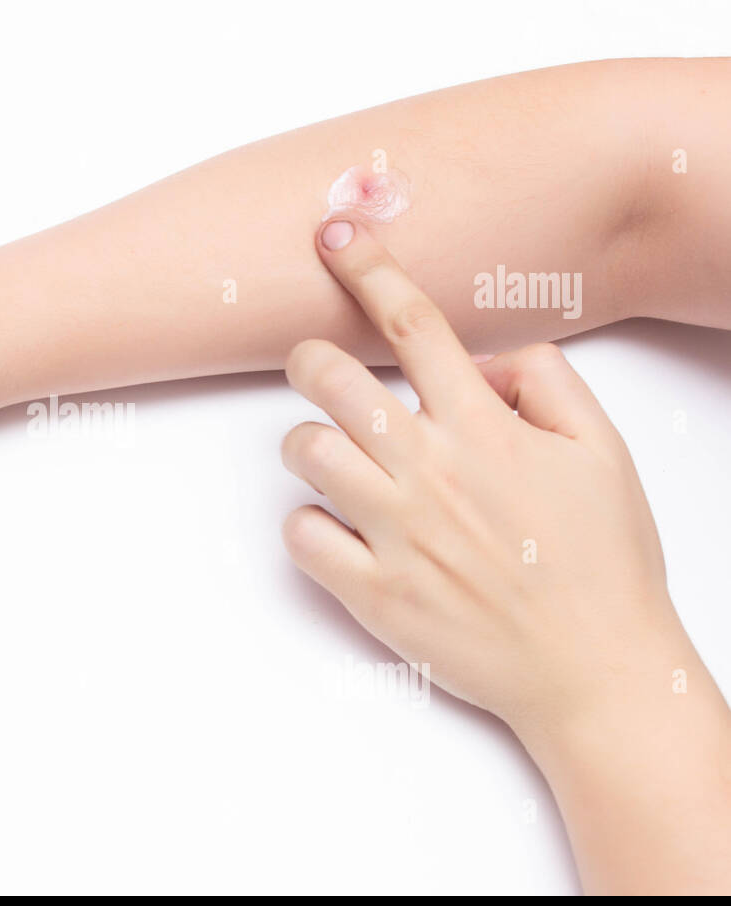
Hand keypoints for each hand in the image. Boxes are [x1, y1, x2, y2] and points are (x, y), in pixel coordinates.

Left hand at [282, 218, 730, 892]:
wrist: (596, 671)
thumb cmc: (604, 562)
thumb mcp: (602, 452)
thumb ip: (547, 382)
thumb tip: (484, 357)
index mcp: (487, 429)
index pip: (414, 323)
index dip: (368, 267)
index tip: (334, 235)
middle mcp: (431, 471)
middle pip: (331, 378)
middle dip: (309, 358)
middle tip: (317, 369)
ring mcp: (396, 533)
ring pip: (304, 450)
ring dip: (307, 444)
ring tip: (334, 458)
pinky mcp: (372, 592)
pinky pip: (300, 534)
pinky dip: (308, 524)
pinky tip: (336, 527)